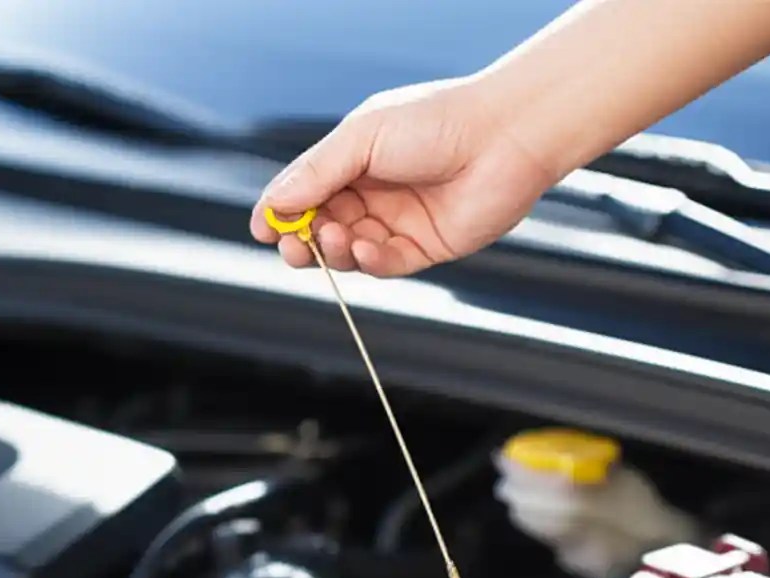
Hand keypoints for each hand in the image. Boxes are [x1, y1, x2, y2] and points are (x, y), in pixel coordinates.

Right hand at [249, 78, 558, 277]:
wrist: (505, 136)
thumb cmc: (437, 121)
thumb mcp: (361, 137)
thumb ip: (316, 172)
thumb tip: (271, 204)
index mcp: (355, 159)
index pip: (305, 192)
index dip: (282, 212)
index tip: (264, 229)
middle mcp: (374, 192)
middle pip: (321, 226)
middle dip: (302, 238)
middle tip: (292, 245)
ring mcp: (398, 221)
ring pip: (348, 249)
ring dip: (333, 248)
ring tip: (333, 236)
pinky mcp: (425, 247)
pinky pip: (384, 264)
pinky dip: (368, 260)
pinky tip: (364, 247)